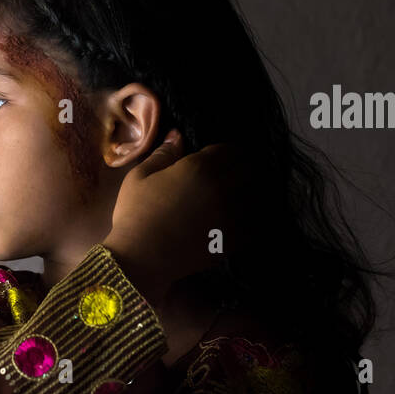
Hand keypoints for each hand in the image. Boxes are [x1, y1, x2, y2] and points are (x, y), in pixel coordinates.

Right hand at [102, 129, 252, 306]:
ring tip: (248, 193)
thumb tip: (177, 135)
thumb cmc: (135, 214)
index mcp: (200, 167)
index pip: (229, 150)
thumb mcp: (140, 177)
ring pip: (260, 195)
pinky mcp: (234, 239)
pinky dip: (258, 218)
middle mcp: (223, 187)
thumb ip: (163, 154)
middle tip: (236, 172)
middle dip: (244, 167)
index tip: (219, 157)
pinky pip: (258, 224)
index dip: (225, 152)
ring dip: (255, 191)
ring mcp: (232, 215)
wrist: (141, 258)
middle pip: (250, 169)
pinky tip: (249, 218)